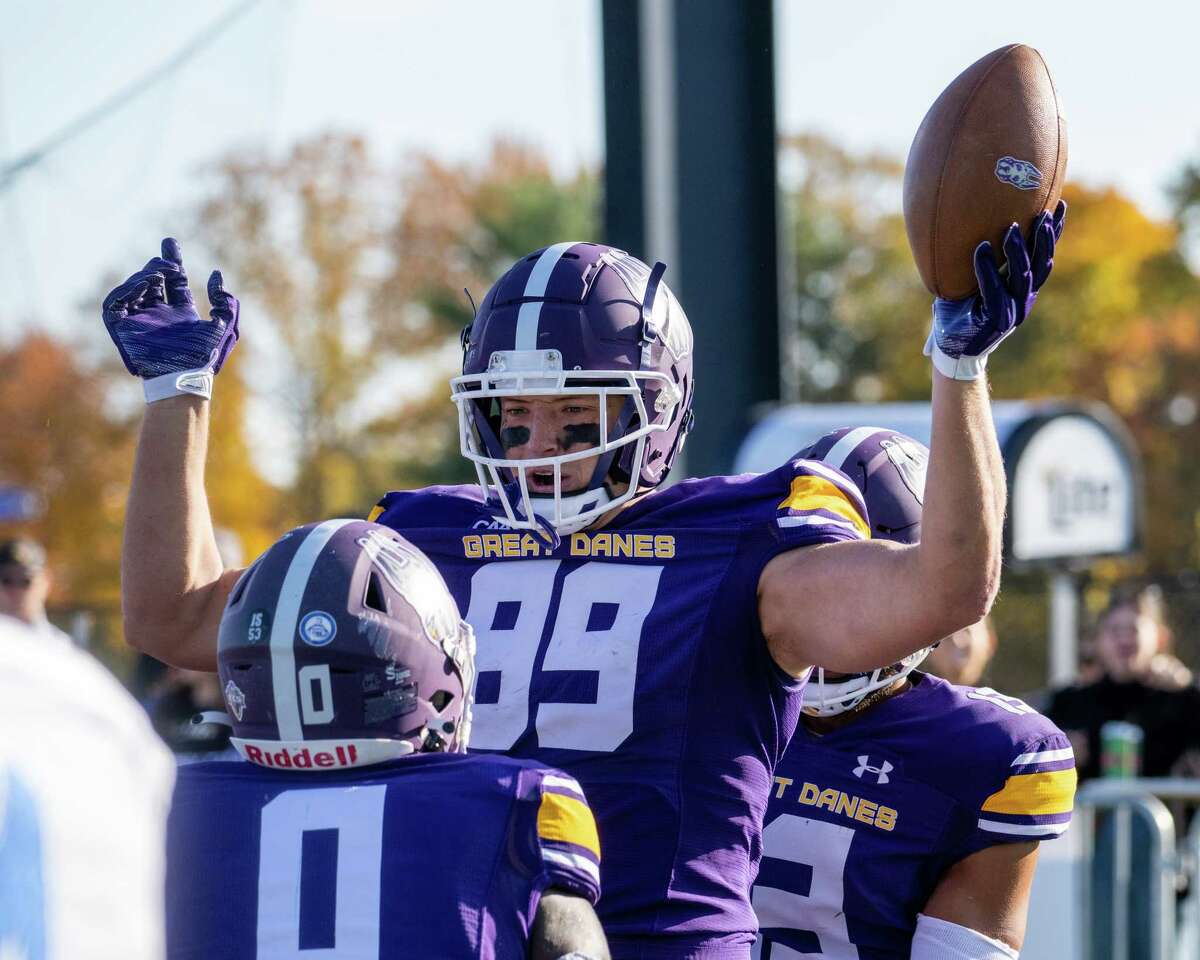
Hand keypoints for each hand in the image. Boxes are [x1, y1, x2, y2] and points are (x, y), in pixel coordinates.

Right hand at [102, 238, 239, 400]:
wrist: (184, 377)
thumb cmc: (205, 358)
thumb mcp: (224, 326)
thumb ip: (224, 302)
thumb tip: (216, 275)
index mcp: (180, 314)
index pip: (173, 282)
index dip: (172, 261)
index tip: (170, 243)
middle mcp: (159, 315)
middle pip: (152, 281)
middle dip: (157, 266)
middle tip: (168, 264)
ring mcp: (140, 321)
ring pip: (133, 289)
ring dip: (144, 277)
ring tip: (159, 275)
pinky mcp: (122, 329)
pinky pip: (115, 304)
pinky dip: (125, 291)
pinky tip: (144, 284)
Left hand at [924, 200, 1065, 380]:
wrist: (952, 348)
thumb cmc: (959, 309)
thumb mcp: (972, 280)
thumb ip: (982, 257)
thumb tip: (972, 217)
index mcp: (1024, 288)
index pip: (1044, 255)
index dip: (1054, 232)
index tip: (1059, 204)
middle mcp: (1024, 298)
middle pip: (1042, 264)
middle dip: (1044, 237)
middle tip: (1043, 211)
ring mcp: (1013, 311)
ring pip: (1022, 277)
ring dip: (1018, 251)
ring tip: (1011, 227)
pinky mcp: (997, 321)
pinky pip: (993, 290)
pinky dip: (987, 268)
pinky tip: (982, 248)